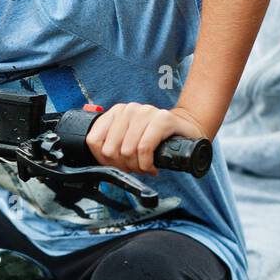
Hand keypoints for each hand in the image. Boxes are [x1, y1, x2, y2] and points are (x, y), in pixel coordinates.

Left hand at [85, 103, 206, 175]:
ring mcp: (146, 112)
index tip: (115, 166)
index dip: (103, 160)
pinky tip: (152, 167)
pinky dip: (146, 164)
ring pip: (127, 151)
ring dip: (136, 167)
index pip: (94, 140)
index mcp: (116, 112)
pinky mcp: (162, 119)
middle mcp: (128, 110)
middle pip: (110, 149)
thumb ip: (113, 145)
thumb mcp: (129, 139)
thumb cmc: (155, 139)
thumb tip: (100, 164)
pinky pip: (144, 148)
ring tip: (145, 168)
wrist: (186, 130)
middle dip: (122, 166)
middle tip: (134, 169)